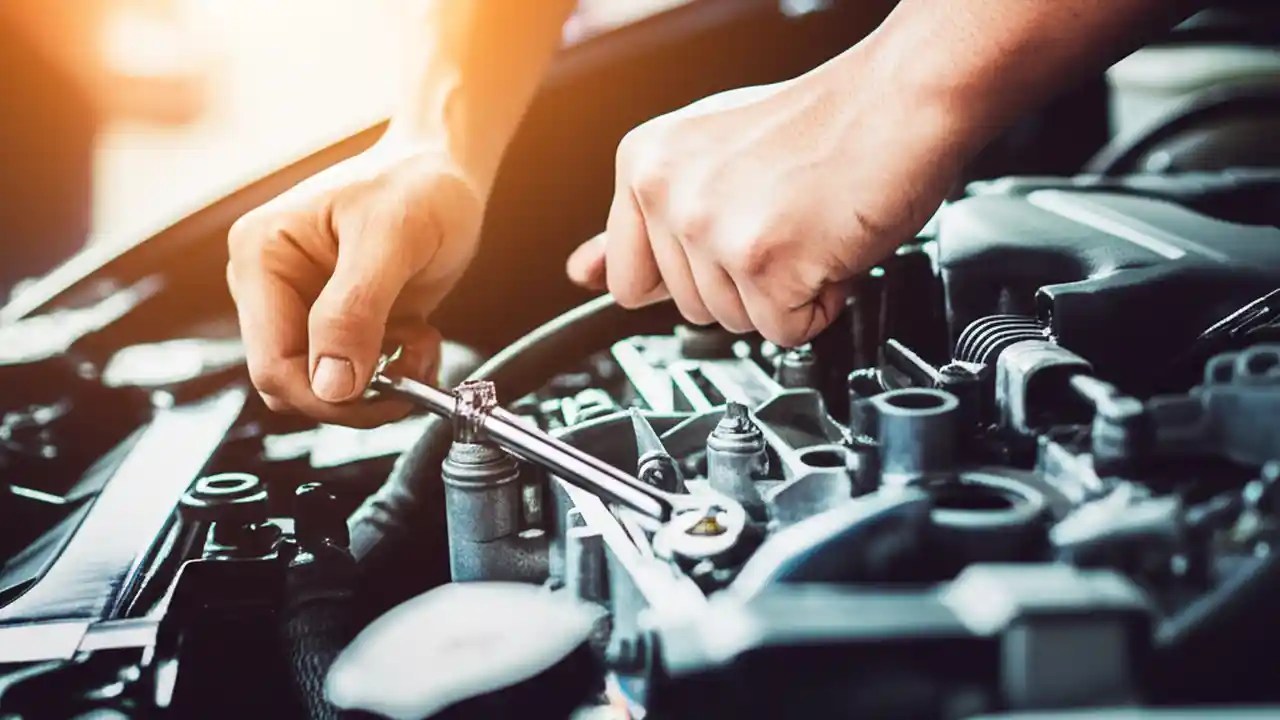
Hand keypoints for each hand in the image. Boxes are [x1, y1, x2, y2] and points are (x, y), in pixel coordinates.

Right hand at [227, 141, 484, 426]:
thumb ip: (355, 311)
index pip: (271, 364)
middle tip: (410, 368)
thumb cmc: (417, 181)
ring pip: (328, 386)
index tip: (383, 396)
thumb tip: (330, 384)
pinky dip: (395, 370)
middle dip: (357, 391)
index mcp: (261, 257)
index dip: (326, 395)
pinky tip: (417, 336)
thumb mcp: (392, 238)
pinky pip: (356, 376)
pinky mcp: (340, 322)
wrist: (446, 168)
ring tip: (418, 338)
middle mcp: (272, 286)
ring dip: (382, 379)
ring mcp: (304, 306)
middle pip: (294, 384)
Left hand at [566, 47, 966, 346]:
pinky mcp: (767, 263)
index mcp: (644, 164)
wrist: (902, 98)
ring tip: (806, 227)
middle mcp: (669, 193)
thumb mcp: (710, 161)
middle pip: (687, 310)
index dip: (688, 274)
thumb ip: (640, 224)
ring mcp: (714, 229)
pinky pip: (785, 332)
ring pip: (735, 324)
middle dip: (743, 283)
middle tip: (783, 219)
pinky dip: (820, 304)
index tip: (726, 239)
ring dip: (783, 293)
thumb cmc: (822, 124)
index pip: (628, 280)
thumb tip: (585, 273)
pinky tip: (828, 246)